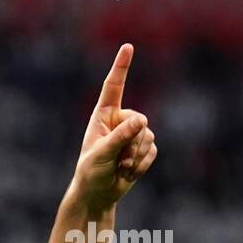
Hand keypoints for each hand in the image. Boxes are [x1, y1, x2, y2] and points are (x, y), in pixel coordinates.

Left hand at [70, 44, 157, 213]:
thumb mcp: (101, 154)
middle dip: (131, 143)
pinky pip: (152, 151)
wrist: (97, 195)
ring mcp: (133, 134)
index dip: (121, 67)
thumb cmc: (90, 173)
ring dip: (135, 157)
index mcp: (103, 117)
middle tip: (117, 161)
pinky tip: (128, 173)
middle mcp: (119, 121)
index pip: (113, 88)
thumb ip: (120, 137)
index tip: (127, 47)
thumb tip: (142, 120)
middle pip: (139, 120)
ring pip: (148, 136)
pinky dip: (142, 165)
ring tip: (119, 168)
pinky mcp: (143, 148)